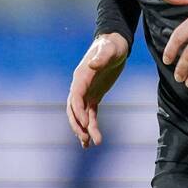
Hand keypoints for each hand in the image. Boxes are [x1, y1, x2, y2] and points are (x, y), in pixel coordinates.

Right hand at [67, 32, 129, 147]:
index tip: (85, 124)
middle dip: (77, 124)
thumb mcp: (110, 49)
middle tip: (86, 138)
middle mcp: (80, 86)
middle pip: (73, 109)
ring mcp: (86, 92)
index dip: (78, 111)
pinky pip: (90, 114)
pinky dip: (91, 127)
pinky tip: (94, 140)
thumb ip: (101, 57)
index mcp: (81, 76)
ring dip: (83, 129)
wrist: (115, 43)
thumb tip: (93, 65)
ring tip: (89, 145)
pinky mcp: (94, 96)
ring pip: (80, 115)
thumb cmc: (112, 45)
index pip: (75, 97)